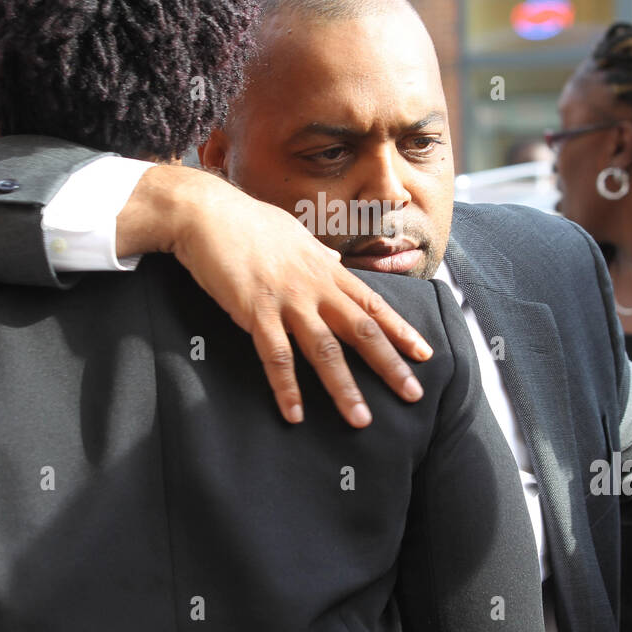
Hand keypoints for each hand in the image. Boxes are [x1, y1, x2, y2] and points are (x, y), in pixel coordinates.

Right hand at [121, 165, 433, 426]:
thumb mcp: (294, 236)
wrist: (207, 212)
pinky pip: (276, 356)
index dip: (401, 331)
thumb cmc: (248, 222)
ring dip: (344, 387)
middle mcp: (315, 285)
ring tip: (361, 419)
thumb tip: (335, 262)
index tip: (424, 354)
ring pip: (324, 350)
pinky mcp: (255, 310)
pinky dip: (286, 387)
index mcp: (326, 269)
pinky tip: (294, 414)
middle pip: (362, 330)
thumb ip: (317, 257)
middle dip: (390, 365)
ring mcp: (287, 299)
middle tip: (413, 394)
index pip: (373, 304)